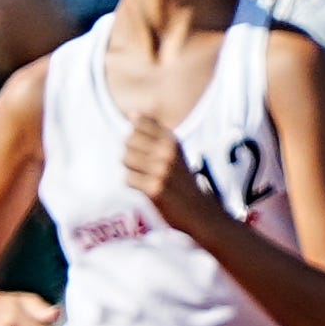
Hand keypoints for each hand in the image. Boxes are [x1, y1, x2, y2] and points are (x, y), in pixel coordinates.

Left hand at [118, 112, 227, 238]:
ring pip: (125, 158)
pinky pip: (128, 179)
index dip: (136, 136)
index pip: (139, 123)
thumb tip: (131, 113)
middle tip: (145, 168)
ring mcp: (161, 170)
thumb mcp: (173, 152)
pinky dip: (133, 185)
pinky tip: (146, 189)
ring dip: (131, 170)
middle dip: (131, 153)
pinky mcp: (154, 188)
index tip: (147, 150)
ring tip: (145, 178)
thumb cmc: (181, 181)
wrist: (199, 212)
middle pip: (128, 141)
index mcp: (172, 140)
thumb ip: (153, 131)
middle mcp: (167, 152)